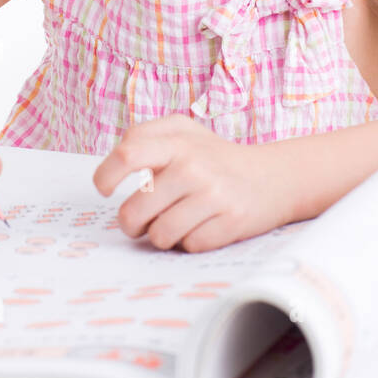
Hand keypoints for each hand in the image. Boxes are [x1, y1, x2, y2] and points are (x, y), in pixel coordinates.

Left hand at [92, 113, 293, 252]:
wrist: (273, 175)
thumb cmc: (214, 157)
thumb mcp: (182, 132)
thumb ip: (144, 138)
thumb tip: (113, 164)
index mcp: (177, 141)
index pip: (127, 155)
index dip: (105, 176)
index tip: (104, 189)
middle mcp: (194, 166)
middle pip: (133, 213)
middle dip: (131, 224)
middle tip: (140, 221)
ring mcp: (214, 195)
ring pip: (159, 235)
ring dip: (162, 235)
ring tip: (175, 221)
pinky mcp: (231, 222)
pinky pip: (188, 246)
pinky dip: (189, 241)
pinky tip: (201, 225)